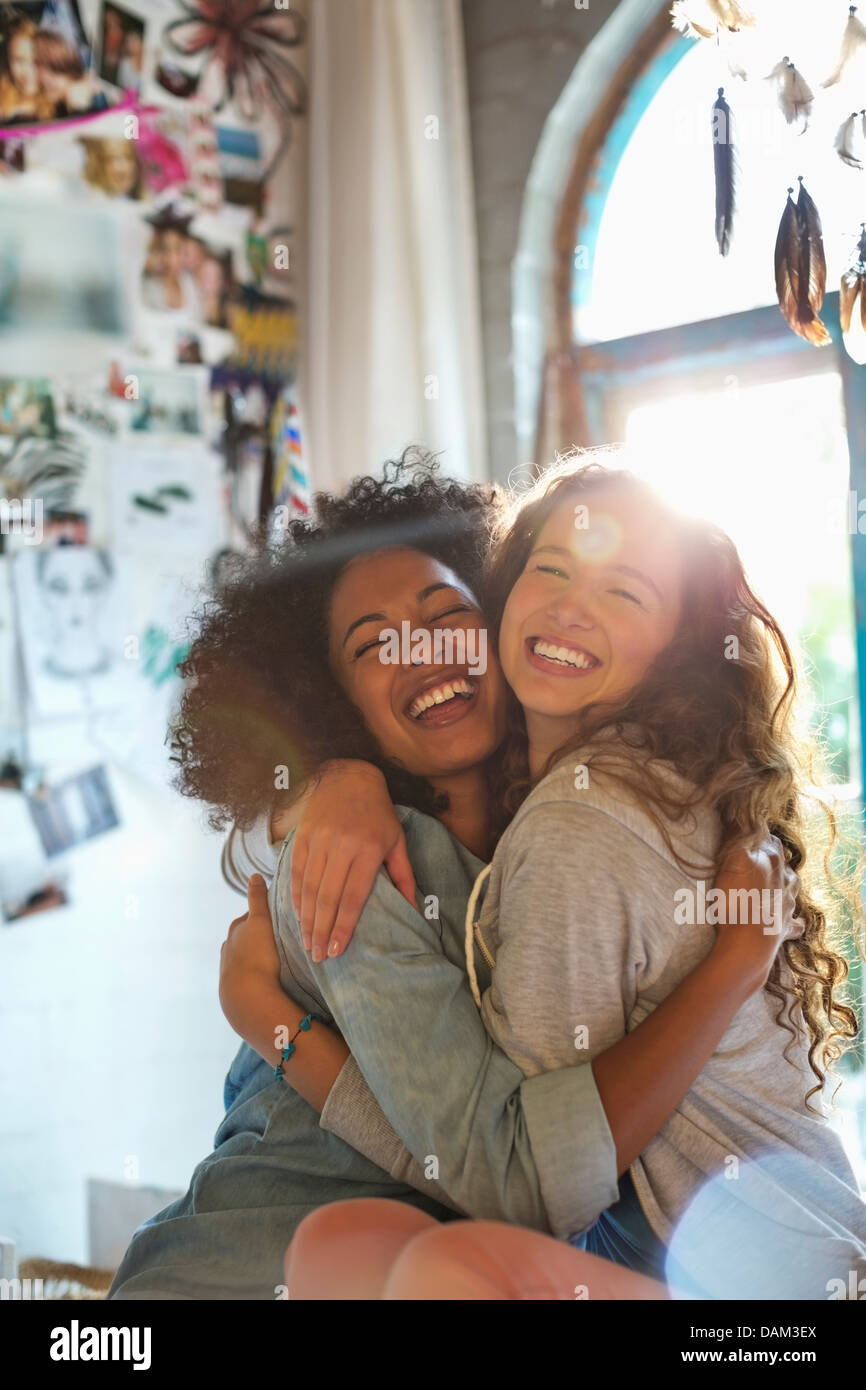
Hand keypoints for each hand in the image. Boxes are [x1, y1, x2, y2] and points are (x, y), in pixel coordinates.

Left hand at [219, 874, 279, 1015]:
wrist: (248, 996)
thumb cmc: (257, 955)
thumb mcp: (261, 921)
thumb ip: (258, 899)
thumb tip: (254, 876)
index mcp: (236, 929)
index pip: (252, 917)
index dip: (267, 917)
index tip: (282, 920)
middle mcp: (228, 946)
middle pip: (248, 937)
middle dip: (262, 938)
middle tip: (282, 942)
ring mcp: (229, 967)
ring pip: (247, 957)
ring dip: (259, 958)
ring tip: (277, 963)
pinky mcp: (233, 987)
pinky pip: (248, 975)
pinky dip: (256, 974)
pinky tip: (267, 979)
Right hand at [289, 761, 415, 962]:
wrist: (349, 777)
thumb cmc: (378, 814)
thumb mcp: (397, 842)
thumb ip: (404, 876)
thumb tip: (413, 910)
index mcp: (368, 850)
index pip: (352, 897)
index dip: (343, 927)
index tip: (336, 950)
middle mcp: (341, 846)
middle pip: (328, 898)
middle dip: (321, 930)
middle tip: (318, 956)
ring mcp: (319, 840)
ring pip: (309, 887)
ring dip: (306, 919)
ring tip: (307, 943)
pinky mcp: (303, 835)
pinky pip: (296, 871)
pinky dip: (295, 895)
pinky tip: (297, 915)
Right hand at [711, 834, 802, 993]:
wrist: (747, 942)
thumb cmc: (738, 900)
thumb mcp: (735, 859)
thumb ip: (743, 840)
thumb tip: (752, 825)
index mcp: (773, 861)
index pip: (770, 841)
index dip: (759, 837)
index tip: (748, 836)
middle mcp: (785, 880)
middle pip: (782, 863)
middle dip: (771, 859)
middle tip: (755, 859)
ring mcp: (787, 905)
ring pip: (792, 889)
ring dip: (784, 884)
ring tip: (773, 884)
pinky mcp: (785, 928)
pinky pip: (796, 924)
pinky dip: (794, 921)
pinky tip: (791, 921)